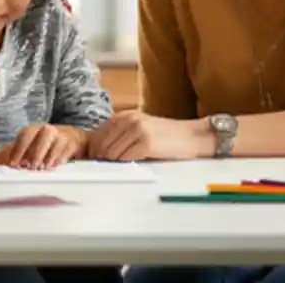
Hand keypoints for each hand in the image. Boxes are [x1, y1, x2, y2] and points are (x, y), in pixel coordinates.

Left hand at [0, 124, 83, 169]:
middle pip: (39, 133)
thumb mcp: (30, 148)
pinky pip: (67, 148)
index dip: (18, 149)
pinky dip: (59, 157)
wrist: (76, 140)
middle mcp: (47, 129)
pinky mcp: (73, 142)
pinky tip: (52, 166)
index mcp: (34, 130)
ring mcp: (62, 134)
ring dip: (46, 154)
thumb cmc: (48, 146)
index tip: (12, 165)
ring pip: (54, 139)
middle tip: (27, 167)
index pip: (24, 135)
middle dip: (32, 149)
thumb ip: (12, 155)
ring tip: (40, 168)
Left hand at [88, 110, 203, 160]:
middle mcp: (129, 119)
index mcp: (125, 115)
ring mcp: (138, 130)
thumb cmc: (166, 136)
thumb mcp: (140, 128)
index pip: (98, 133)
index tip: (93, 160)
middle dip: (99, 158)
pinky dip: (122, 164)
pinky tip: (126, 167)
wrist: (191, 136)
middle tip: (101, 168)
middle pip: (102, 144)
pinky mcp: (146, 142)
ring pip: (112, 152)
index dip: (93, 149)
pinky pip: (125, 157)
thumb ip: (121, 135)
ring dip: (110, 163)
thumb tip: (99, 151)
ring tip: (113, 169)